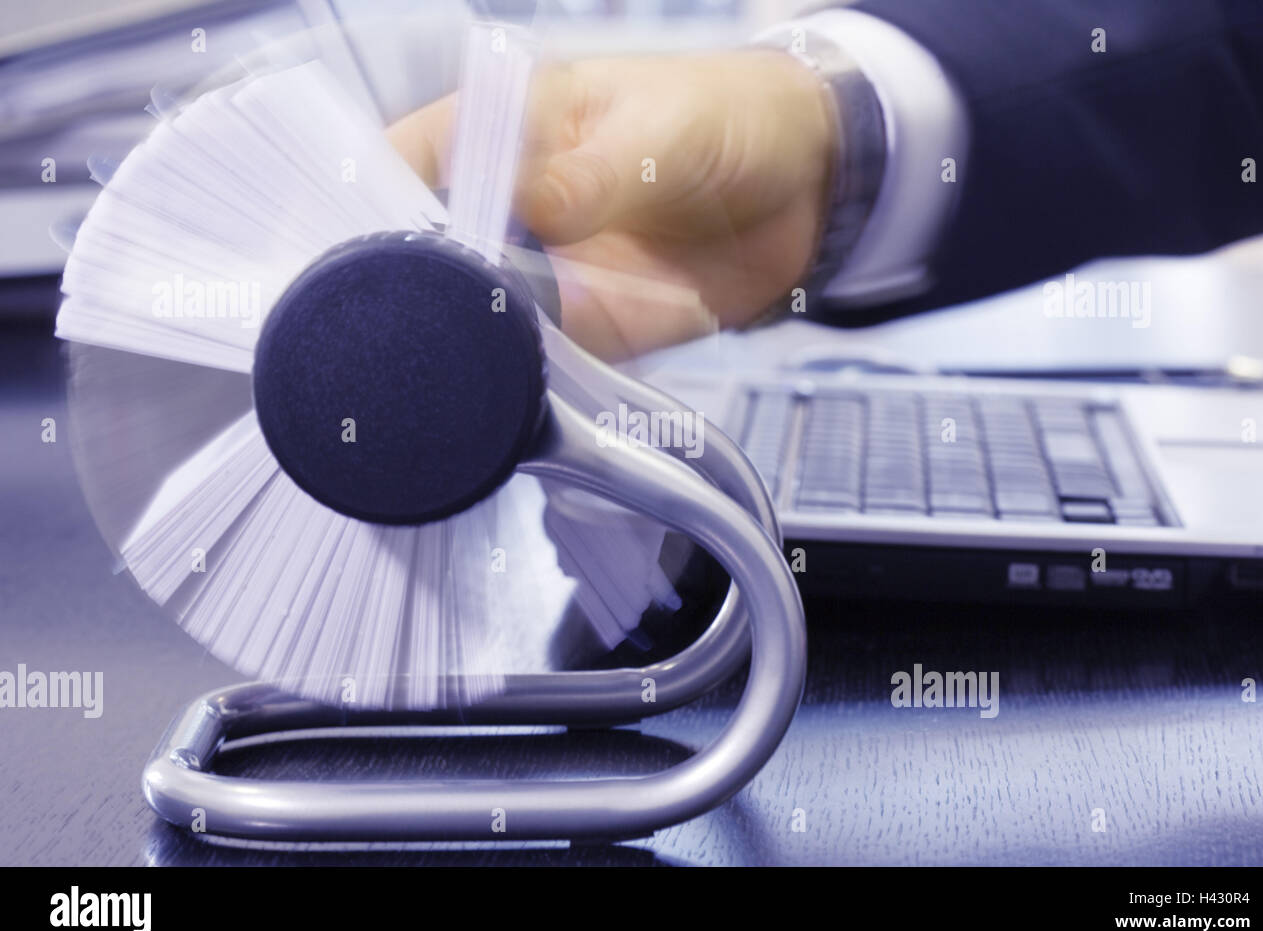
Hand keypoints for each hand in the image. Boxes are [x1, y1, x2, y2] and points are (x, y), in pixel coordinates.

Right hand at [387, 49, 835, 359]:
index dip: (374, 213)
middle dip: (419, 300)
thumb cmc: (726, 115)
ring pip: (483, 323)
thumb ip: (598, 170)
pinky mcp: (592, 328)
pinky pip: (551, 365)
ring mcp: (546, 275)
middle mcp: (509, 209)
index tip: (366, 262)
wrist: (807, 180)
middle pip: (430, 262)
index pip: (406, 168)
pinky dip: (539, 383)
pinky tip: (530, 394)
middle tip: (420, 332)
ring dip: (478, 350)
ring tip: (473, 370)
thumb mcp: (663, 127)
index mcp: (502, 131)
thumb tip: (537, 210)